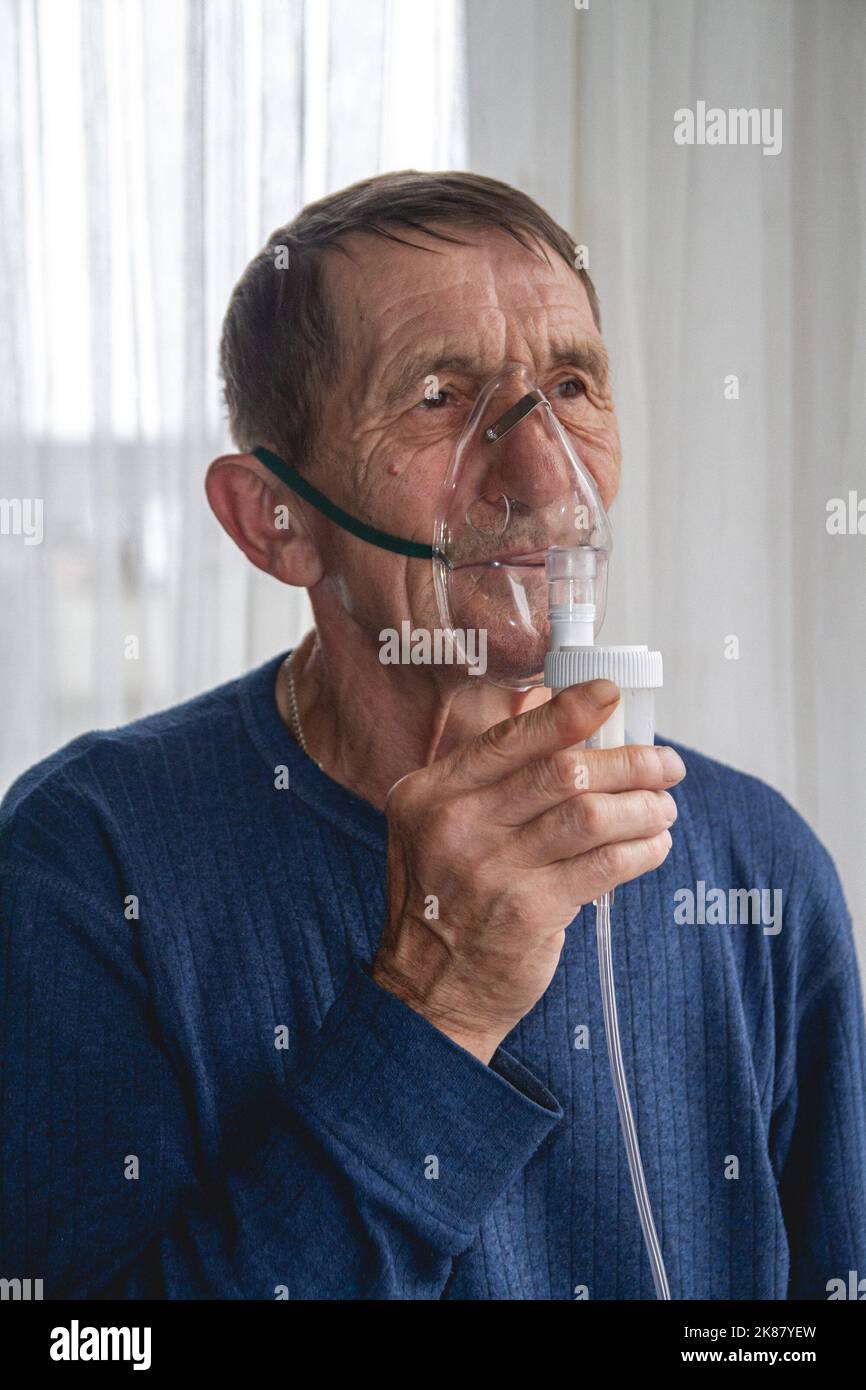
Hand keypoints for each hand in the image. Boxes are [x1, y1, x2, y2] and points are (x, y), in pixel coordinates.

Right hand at [371, 680, 684, 1063]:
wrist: (428, 992)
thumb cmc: (445, 899)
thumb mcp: (437, 825)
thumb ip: (487, 767)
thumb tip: (543, 699)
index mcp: (431, 794)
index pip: (512, 737)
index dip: (570, 710)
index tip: (612, 695)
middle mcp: (455, 826)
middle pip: (563, 772)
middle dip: (629, 761)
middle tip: (665, 764)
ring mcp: (491, 871)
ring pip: (591, 816)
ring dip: (643, 806)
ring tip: (663, 807)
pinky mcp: (529, 913)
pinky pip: (605, 866)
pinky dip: (641, 849)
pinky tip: (653, 846)